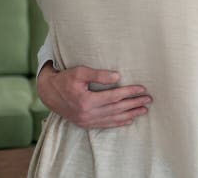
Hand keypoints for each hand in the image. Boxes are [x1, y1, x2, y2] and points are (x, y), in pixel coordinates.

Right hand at [36, 62, 151, 128]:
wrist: (49, 93)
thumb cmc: (65, 79)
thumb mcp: (80, 72)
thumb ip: (99, 75)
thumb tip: (118, 77)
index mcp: (86, 101)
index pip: (114, 97)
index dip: (129, 92)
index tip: (142, 88)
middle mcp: (87, 114)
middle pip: (116, 109)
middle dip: (134, 104)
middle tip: (149, 100)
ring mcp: (86, 121)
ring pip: (113, 119)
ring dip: (130, 114)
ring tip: (144, 110)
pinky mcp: (85, 124)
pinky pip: (105, 124)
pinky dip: (118, 123)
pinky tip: (129, 120)